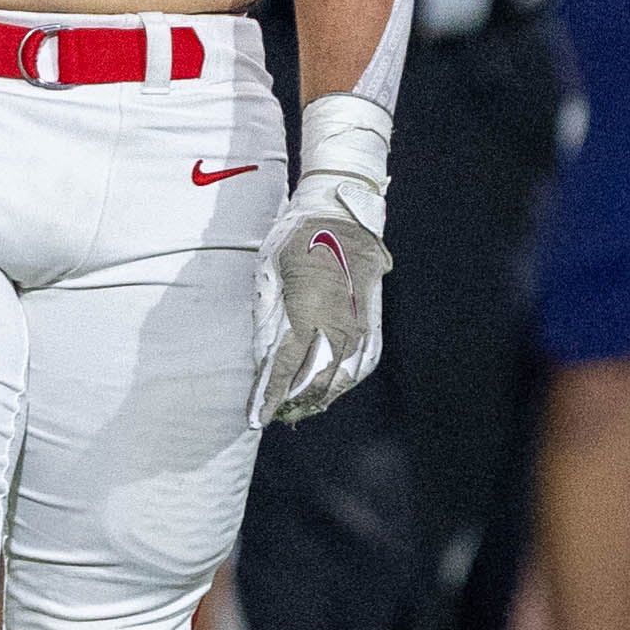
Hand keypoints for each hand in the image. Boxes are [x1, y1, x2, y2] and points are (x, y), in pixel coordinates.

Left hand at [250, 97, 392, 427]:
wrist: (343, 211)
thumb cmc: (298, 236)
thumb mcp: (268, 270)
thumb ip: (267, 318)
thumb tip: (262, 361)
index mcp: (309, 307)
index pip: (286, 365)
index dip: (270, 396)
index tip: (256, 418)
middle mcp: (339, 321)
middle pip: (316, 378)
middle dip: (292, 402)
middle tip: (273, 414)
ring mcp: (360, 322)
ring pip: (342, 376)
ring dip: (318, 396)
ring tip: (299, 407)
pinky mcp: (373, 320)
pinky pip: (363, 362)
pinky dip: (346, 382)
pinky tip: (332, 387)